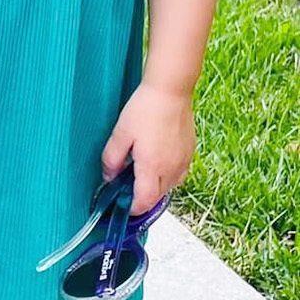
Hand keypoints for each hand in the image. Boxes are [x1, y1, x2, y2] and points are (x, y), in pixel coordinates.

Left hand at [101, 82, 195, 215]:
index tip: (121, 206)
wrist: (170, 90)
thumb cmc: (144, 109)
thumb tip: (109, 177)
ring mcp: (184, 161)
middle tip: (125, 186)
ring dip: (154, 187)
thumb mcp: (120, 134)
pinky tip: (155, 161)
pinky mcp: (190, 152)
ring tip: (139, 172)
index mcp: (153, 168)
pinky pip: (179, 173)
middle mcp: (172, 169)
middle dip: (141, 198)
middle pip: (157, 198)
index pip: (144, 202)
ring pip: (169, 186)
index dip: (132, 208)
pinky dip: (166, 175)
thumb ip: (112, 160)